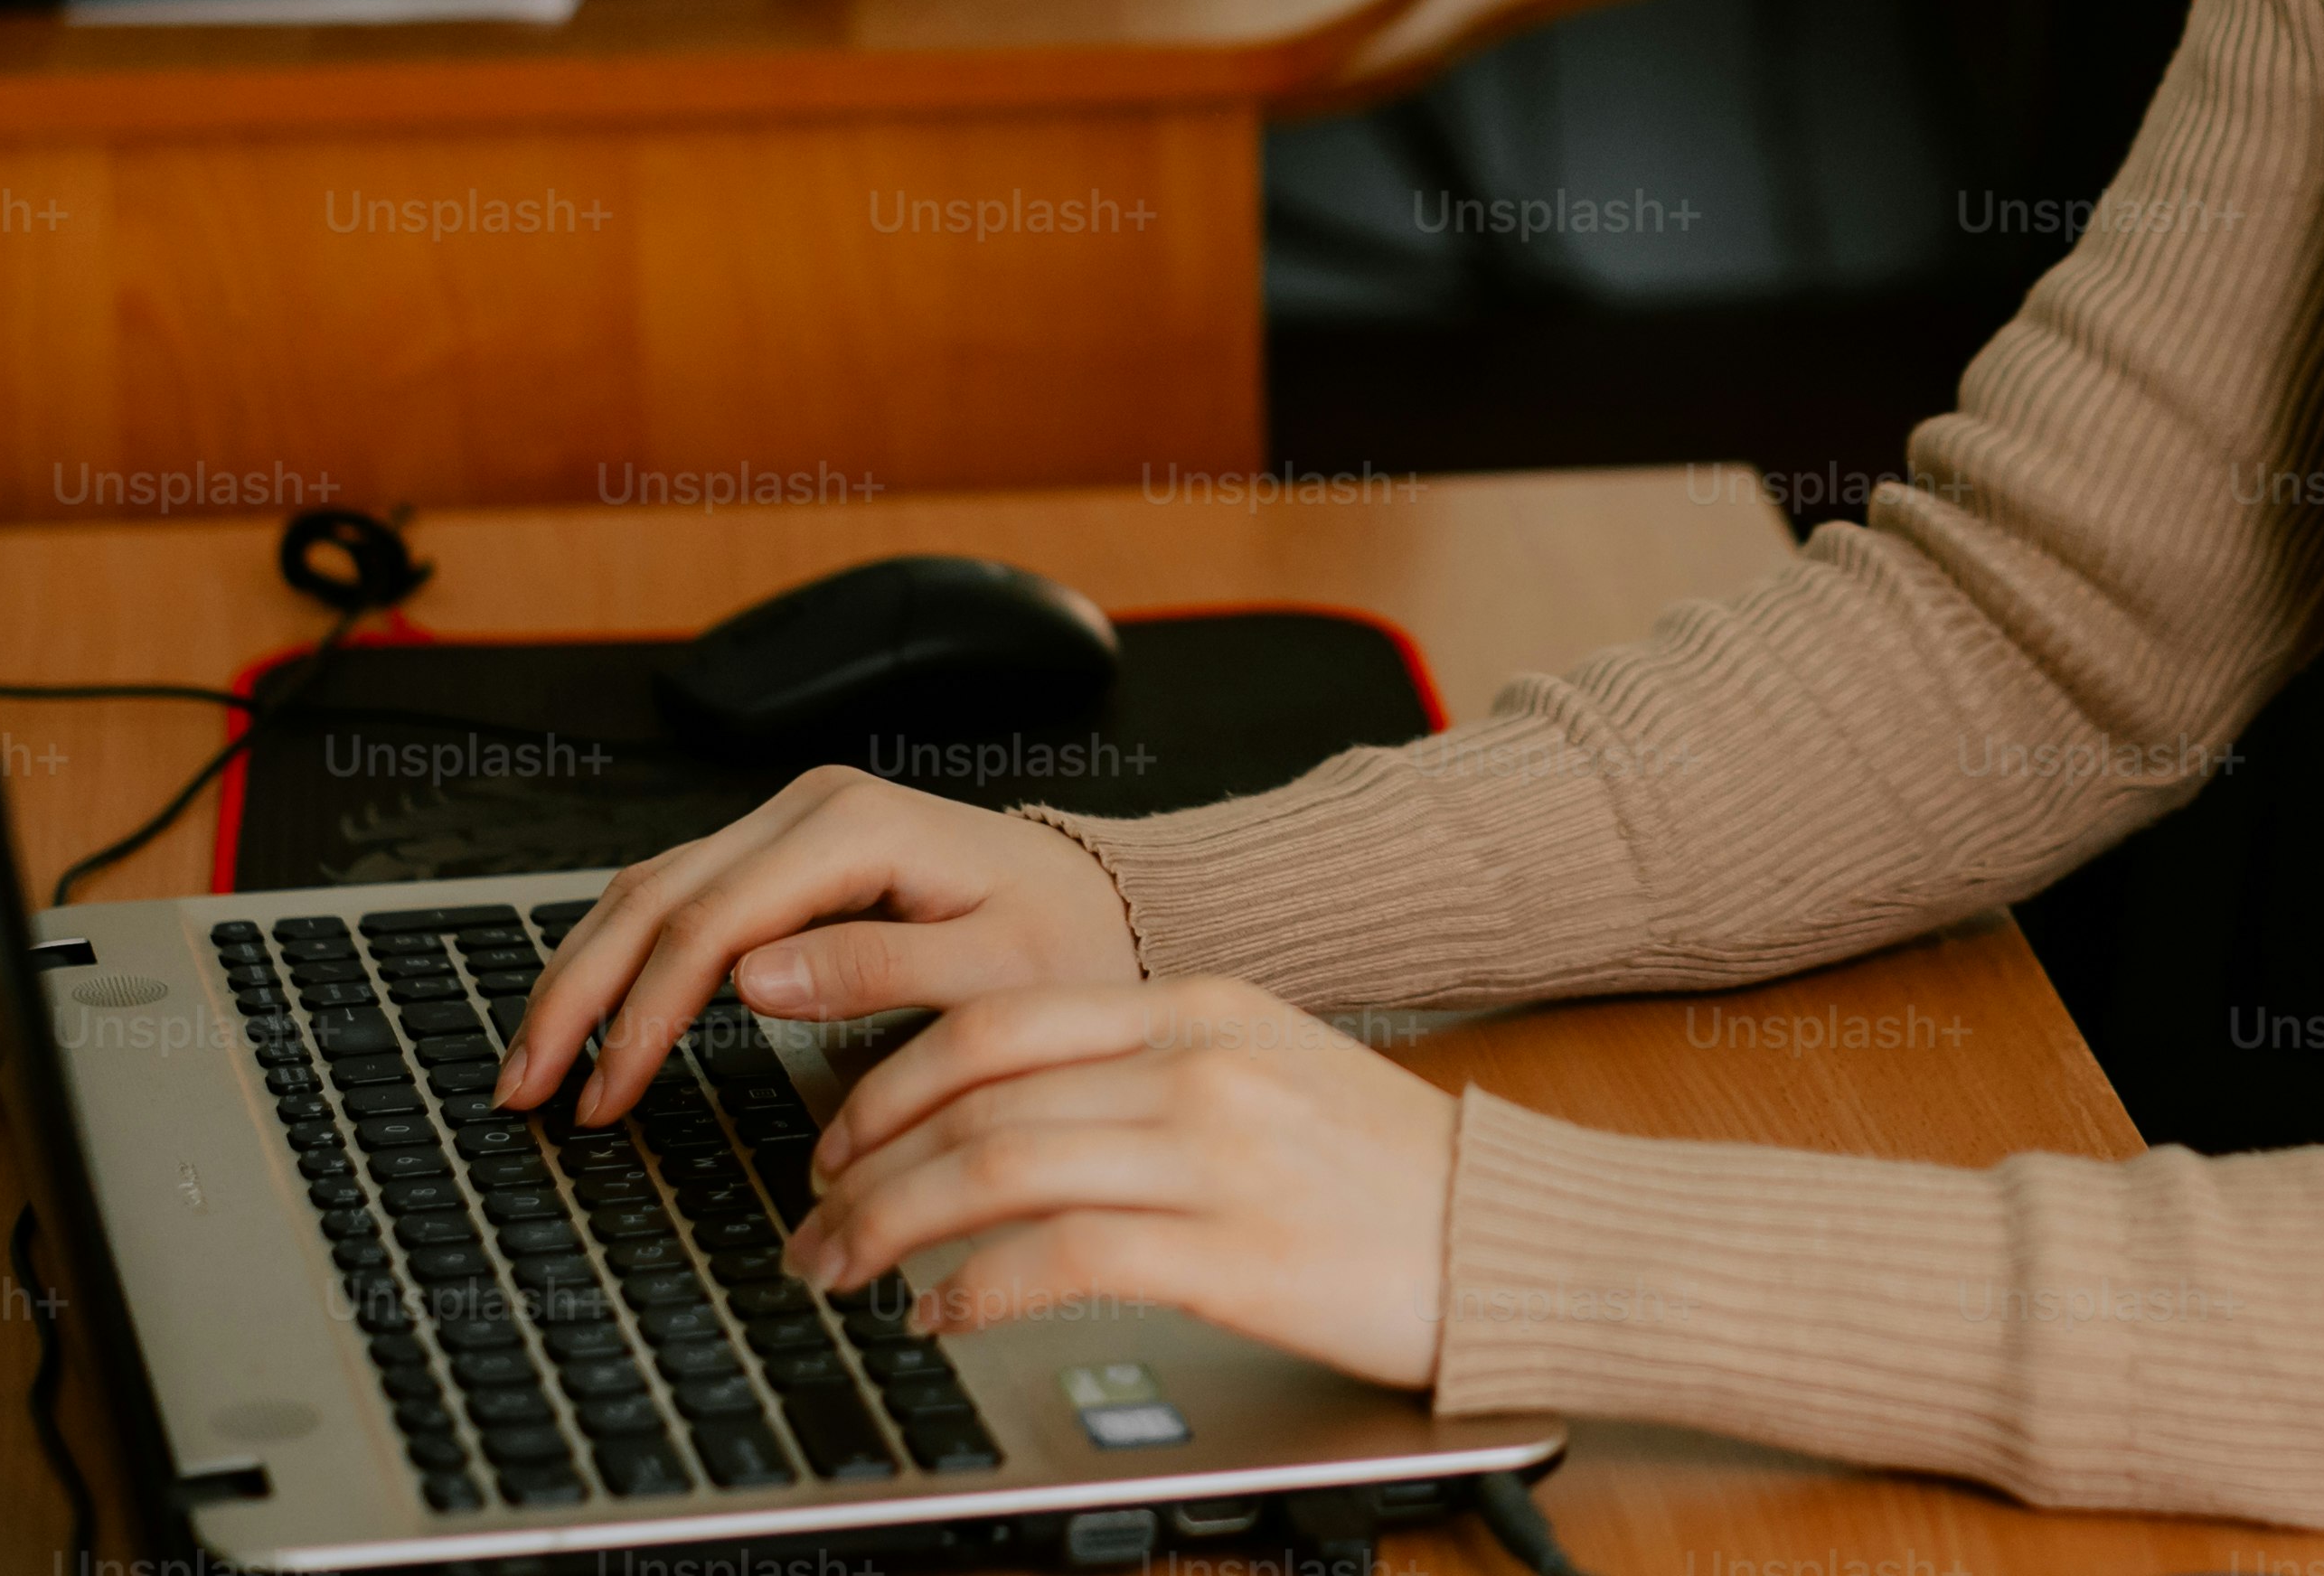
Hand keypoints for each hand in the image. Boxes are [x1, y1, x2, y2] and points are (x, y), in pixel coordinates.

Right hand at [494, 767, 1144, 1128]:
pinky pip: (678, 897)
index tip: (603, 1098)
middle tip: (521, 1089)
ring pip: (649, 891)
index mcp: (858, 827)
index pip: (713, 924)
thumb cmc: (1066, 946)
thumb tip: (752, 979)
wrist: (1103, 907)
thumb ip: (881, 974)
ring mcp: (793, 823)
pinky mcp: (786, 853)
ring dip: (583, 976)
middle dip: (579, 996)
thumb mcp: (999, 973)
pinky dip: (621, 957)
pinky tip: (591, 1015)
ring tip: (532, 1066)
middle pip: (656, 897)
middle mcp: (812, 807)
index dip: (643, 1015)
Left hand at [782, 975, 1455, 1391]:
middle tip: (811, 1223)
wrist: (1512, 1232)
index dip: (890, 1080)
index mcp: (1200, 1006)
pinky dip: (977, 1287)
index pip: (999, 1019)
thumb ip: (1152, 1072)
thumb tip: (1010, 1111)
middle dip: (863, 1164)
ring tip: (843, 1273)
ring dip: (891, 1224)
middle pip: (975, 1095)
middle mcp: (1197, 1064)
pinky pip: (1062, 1258)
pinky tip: (941, 1315)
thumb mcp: (1270, 1071)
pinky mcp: (1230, 1253)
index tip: (838, 1138)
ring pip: (996, 1167)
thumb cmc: (1390, 1171)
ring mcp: (1213, 1155)